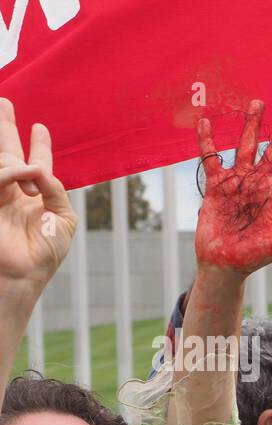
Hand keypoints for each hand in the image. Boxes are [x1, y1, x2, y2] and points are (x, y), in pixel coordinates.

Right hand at [0, 98, 76, 296]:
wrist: (23, 273)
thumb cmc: (45, 253)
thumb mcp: (64, 219)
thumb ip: (56, 190)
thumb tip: (40, 168)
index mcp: (35, 197)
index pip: (36, 165)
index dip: (39, 146)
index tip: (40, 127)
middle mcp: (14, 192)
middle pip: (8, 153)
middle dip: (5, 128)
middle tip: (4, 102)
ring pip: (3, 162)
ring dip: (19, 162)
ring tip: (32, 169)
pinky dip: (13, 171)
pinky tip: (27, 172)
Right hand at [195, 100, 271, 275]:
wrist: (225, 265)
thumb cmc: (256, 257)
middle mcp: (259, 183)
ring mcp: (237, 181)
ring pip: (246, 146)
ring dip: (251, 125)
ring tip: (257, 103)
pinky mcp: (216, 185)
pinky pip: (211, 157)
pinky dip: (208, 140)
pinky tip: (207, 121)